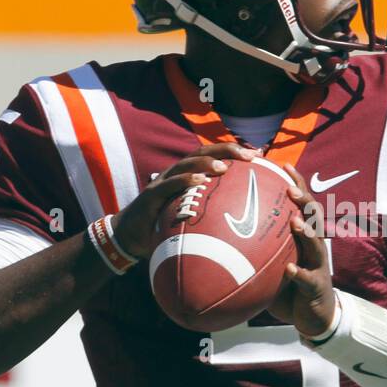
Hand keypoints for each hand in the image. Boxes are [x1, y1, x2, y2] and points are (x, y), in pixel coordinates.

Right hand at [112, 142, 258, 259]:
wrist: (128, 235)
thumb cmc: (163, 226)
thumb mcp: (188, 216)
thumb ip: (208, 213)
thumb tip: (243, 225)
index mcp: (186, 175)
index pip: (212, 156)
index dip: (234, 152)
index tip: (258, 154)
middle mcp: (176, 173)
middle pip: (203, 153)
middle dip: (227, 150)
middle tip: (250, 155)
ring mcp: (163, 182)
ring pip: (186, 163)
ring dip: (206, 163)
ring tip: (225, 166)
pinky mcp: (151, 195)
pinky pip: (169, 185)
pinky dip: (185, 180)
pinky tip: (200, 180)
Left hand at [268, 163, 335, 337]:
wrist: (313, 316)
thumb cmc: (288, 286)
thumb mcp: (271, 263)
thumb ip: (254, 248)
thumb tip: (218, 233)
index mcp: (304, 237)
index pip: (301, 205)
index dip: (295, 183)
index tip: (283, 165)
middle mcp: (314, 247)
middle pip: (314, 218)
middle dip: (304, 202)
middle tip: (290, 189)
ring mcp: (318, 266)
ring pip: (315, 245)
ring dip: (306, 232)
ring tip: (295, 222)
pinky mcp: (317, 287)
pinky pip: (308, 279)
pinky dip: (299, 274)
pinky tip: (290, 270)